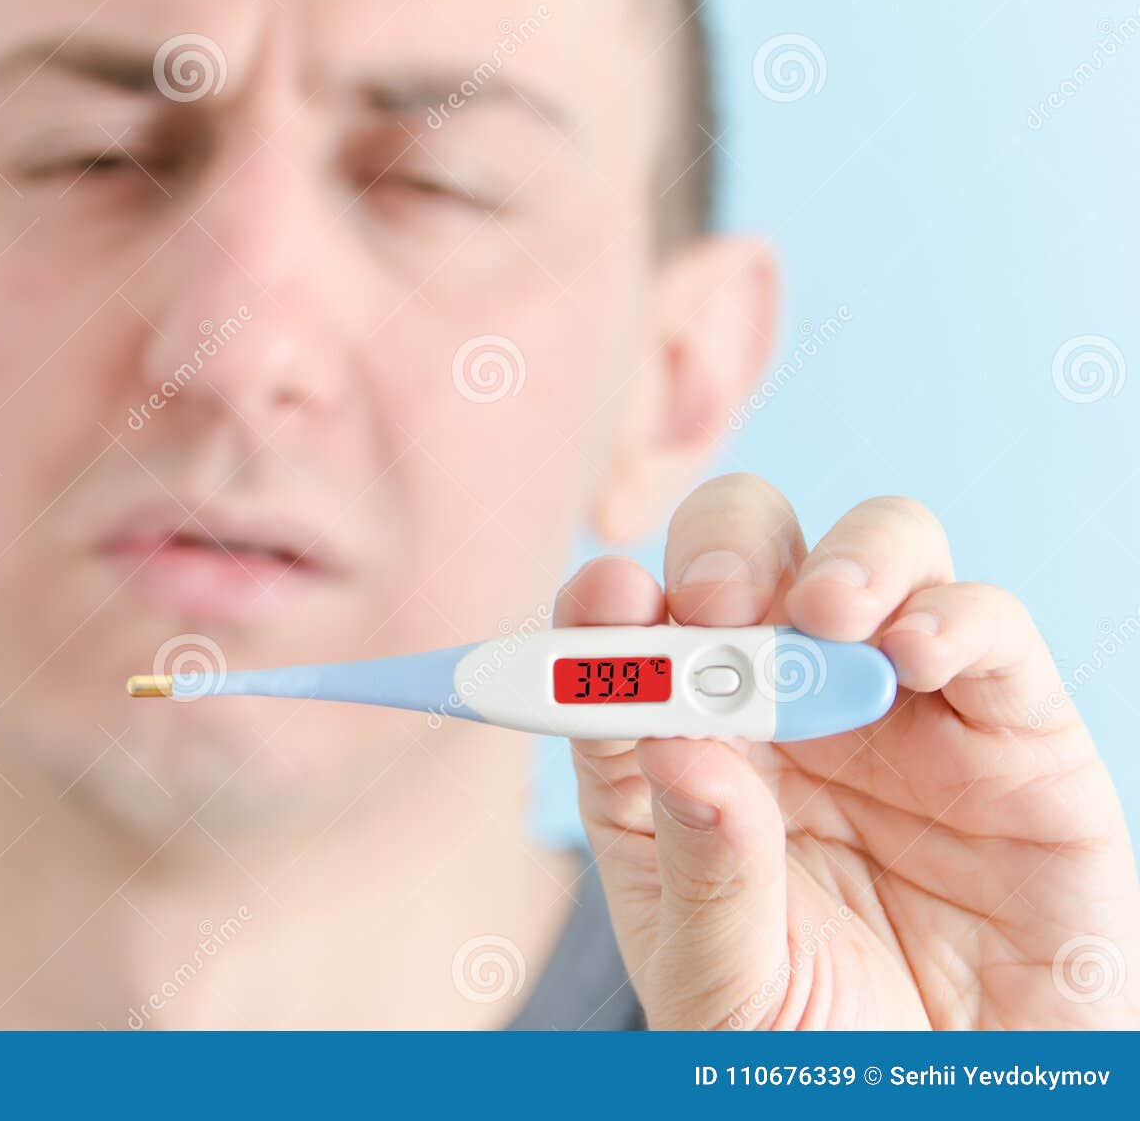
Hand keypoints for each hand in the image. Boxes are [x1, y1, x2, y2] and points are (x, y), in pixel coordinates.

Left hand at [560, 474, 1139, 1028]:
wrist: (951, 1111)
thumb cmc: (816, 1050)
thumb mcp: (725, 986)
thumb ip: (702, 873)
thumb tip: (675, 750)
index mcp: (683, 762)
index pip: (625, 648)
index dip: (607, 610)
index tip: (605, 603)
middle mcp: (782, 713)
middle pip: (745, 558)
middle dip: (724, 552)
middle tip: (718, 601)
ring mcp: (897, 710)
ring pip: (875, 552)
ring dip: (847, 558)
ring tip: (826, 616)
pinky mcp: (1012, 734)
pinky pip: (991, 634)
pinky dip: (958, 618)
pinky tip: (918, 656)